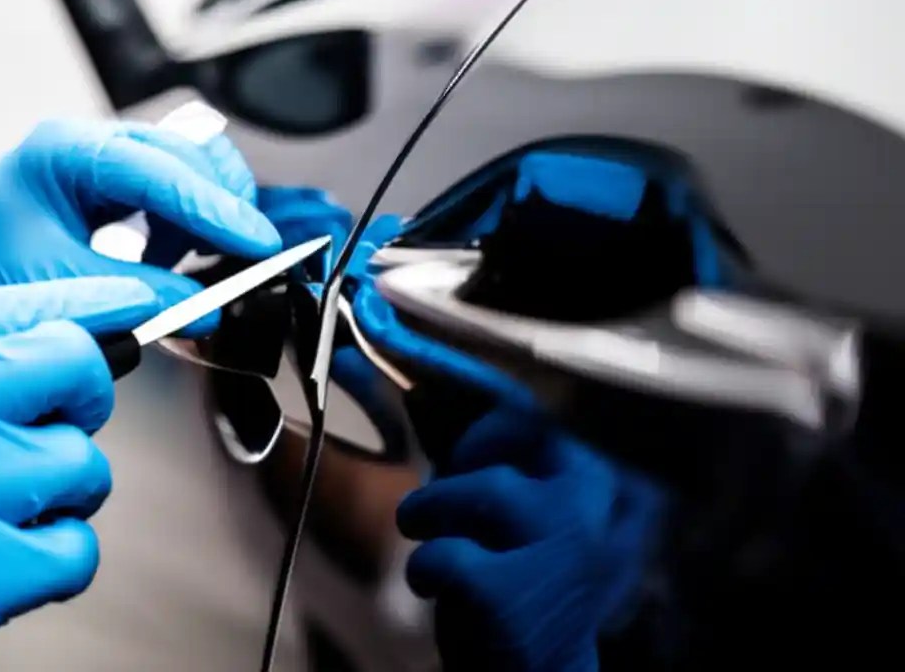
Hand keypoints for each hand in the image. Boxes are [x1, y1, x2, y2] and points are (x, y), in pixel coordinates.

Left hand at [0, 119, 281, 328]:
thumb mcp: (56, 283)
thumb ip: (135, 293)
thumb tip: (201, 308)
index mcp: (66, 151)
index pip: (161, 170)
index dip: (215, 208)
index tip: (256, 242)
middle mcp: (91, 143)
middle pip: (189, 152)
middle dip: (223, 205)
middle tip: (245, 256)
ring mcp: (106, 157)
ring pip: (191, 163)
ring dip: (207, 213)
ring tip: (191, 261)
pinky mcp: (117, 180)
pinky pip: (175, 188)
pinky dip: (188, 223)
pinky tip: (168, 256)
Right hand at [0, 278, 159, 670]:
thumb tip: (51, 343)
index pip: (13, 306)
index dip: (85, 304)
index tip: (132, 305)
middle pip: (72, 367)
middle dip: (80, 400)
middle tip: (46, 432)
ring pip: (83, 464)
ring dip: (59, 496)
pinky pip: (77, 548)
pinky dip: (54, 562)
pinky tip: (2, 565)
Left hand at [349, 286, 662, 670]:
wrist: (537, 668)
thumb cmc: (510, 570)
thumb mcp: (486, 492)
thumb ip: (443, 425)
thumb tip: (362, 354)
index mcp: (590, 462)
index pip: (525, 393)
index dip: (453, 361)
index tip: (388, 322)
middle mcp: (598, 494)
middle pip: (513, 427)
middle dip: (464, 458)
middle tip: (451, 500)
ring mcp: (568, 542)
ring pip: (479, 487)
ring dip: (434, 516)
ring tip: (438, 544)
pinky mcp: (524, 590)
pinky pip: (447, 554)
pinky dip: (428, 570)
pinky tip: (447, 586)